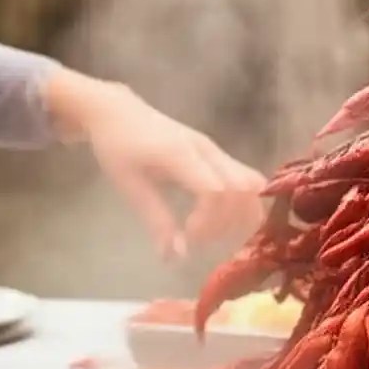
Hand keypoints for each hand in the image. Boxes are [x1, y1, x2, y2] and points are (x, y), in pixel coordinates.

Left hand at [44, 68, 265, 258]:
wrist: (116, 111)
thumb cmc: (117, 147)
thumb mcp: (130, 186)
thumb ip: (156, 220)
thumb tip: (176, 256)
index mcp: (181, 155)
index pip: (215, 192)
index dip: (209, 222)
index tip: (188, 236)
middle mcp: (207, 150)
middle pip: (241, 189)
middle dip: (227, 223)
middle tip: (201, 239)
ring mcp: (216, 150)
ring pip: (251, 183)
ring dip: (242, 214)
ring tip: (216, 231)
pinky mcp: (218, 154)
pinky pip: (246, 178)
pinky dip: (244, 202)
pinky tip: (224, 218)